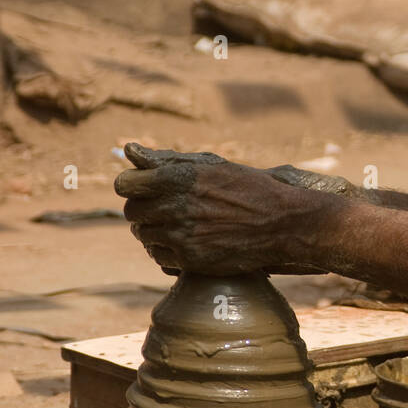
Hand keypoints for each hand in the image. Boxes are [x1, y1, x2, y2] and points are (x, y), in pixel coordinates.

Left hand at [114, 143, 318, 274]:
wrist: (282, 224)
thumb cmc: (250, 189)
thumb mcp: (213, 167)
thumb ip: (168, 160)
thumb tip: (129, 149)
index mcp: (179, 177)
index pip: (125, 184)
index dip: (132, 186)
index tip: (143, 189)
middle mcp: (175, 206)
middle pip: (132, 211)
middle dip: (144, 210)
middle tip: (163, 209)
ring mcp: (180, 234)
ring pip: (143, 235)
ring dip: (155, 231)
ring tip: (177, 226)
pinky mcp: (189, 258)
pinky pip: (158, 255)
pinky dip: (166, 250)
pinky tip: (184, 242)